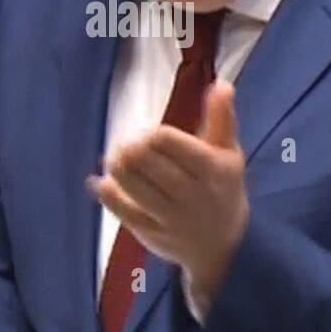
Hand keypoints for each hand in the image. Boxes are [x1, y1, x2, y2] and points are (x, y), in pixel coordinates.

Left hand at [89, 81, 248, 302]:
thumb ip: (222, 119)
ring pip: (132, 186)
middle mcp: (191, 194)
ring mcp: (170, 217)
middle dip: (131, 148)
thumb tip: (221, 84)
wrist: (226, 246)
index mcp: (211, 169)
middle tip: (128, 144)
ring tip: (116, 158)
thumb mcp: (230, 153)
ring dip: (117, 167)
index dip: (153, 134)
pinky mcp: (152, 235)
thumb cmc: (223, 188)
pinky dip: (107, 194)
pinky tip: (100, 182)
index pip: (170, 143)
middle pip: (147, 163)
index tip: (150, 134)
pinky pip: (123, 212)